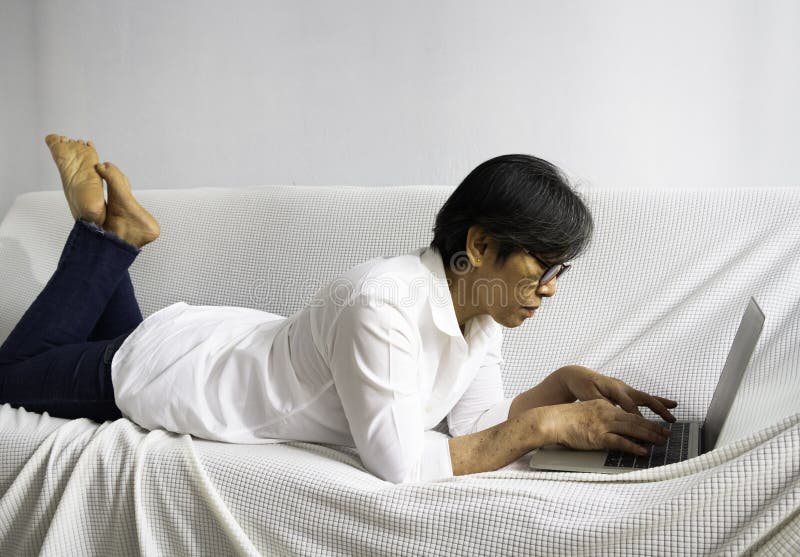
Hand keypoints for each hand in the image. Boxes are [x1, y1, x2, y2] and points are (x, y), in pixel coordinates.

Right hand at [539, 399, 671, 454]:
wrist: (552, 420)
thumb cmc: (565, 419)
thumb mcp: (587, 412)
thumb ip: (600, 416)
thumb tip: (610, 426)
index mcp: (604, 406)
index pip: (629, 412)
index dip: (645, 419)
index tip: (656, 424)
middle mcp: (607, 413)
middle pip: (636, 420)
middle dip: (654, 427)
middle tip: (667, 433)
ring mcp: (604, 424)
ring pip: (633, 429)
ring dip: (650, 436)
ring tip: (662, 442)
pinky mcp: (599, 436)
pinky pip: (621, 442)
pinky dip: (634, 447)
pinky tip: (643, 451)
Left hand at [556, 365, 677, 421]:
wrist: (578, 376)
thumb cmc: (582, 385)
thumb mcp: (588, 394)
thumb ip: (599, 402)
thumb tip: (610, 410)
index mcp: (614, 388)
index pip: (628, 404)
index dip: (636, 416)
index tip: (644, 427)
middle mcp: (622, 387)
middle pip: (644, 398)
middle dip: (658, 409)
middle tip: (670, 420)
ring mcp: (625, 389)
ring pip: (646, 397)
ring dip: (661, 405)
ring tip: (674, 411)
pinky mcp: (625, 391)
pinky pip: (643, 398)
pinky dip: (655, 402)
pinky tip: (666, 406)